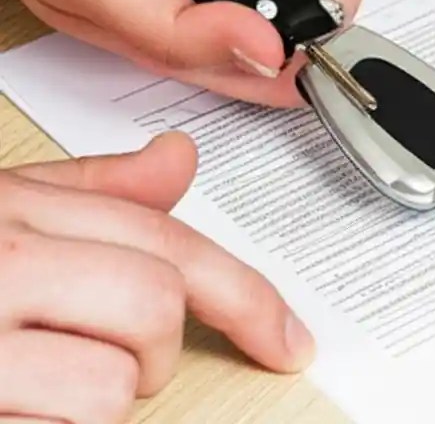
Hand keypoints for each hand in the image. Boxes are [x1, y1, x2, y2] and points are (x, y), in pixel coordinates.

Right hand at [0, 132, 311, 422]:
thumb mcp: (2, 219)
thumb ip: (91, 192)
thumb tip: (178, 156)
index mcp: (13, 210)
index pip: (167, 242)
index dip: (245, 296)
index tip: (287, 339)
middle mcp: (3, 264)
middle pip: (157, 307)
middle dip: (150, 351)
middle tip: (85, 357)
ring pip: (115, 385)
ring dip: (89, 404)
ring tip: (32, 384)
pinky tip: (15, 409)